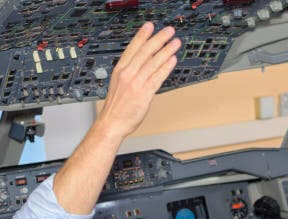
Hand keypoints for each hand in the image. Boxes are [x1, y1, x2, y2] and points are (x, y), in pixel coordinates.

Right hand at [96, 22, 180, 138]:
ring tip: (175, 43)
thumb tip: (144, 65)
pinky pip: (157, 77)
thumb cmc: (116, 107)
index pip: (132, 48)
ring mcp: (136, 83)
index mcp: (120, 70)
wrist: (112, 123)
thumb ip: (131, 73)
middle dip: (159, 39)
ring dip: (166, 51)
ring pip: (153, 63)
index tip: (150, 26)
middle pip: (145, 52)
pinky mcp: (144, 93)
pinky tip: (172, 60)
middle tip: (169, 31)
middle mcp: (128, 74)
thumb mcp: (119, 84)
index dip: (142, 36)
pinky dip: (165, 68)